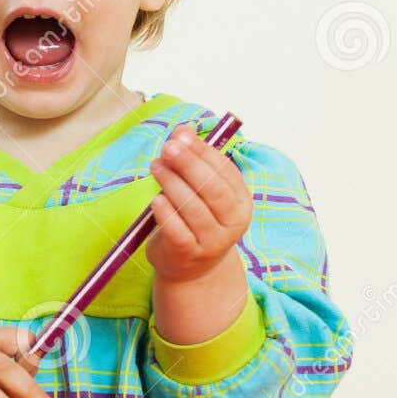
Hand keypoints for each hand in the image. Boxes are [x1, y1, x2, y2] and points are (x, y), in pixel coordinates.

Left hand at [146, 126, 251, 281]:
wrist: (191, 268)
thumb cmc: (194, 221)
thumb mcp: (198, 191)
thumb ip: (193, 161)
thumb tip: (183, 129)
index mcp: (241, 202)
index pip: (226, 171)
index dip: (204, 152)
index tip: (181, 136)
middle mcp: (232, 222)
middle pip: (212, 188)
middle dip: (189, 164)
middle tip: (168, 147)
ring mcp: (213, 241)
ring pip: (193, 207)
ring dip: (172, 183)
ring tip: (156, 167)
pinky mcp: (189, 254)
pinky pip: (178, 231)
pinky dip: (166, 213)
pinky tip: (156, 199)